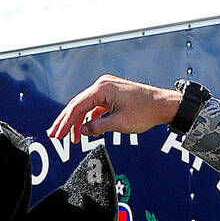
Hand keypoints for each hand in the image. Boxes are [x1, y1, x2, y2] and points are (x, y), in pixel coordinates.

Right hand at [47, 74, 179, 143]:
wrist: (164, 104)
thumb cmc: (146, 111)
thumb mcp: (119, 123)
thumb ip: (97, 127)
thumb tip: (82, 130)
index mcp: (102, 88)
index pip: (77, 106)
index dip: (65, 122)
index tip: (58, 134)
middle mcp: (103, 85)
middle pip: (78, 104)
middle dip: (66, 121)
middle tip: (55, 135)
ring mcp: (107, 88)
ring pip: (85, 106)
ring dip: (77, 121)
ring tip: (69, 136)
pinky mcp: (112, 94)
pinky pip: (95, 105)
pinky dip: (88, 117)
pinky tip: (84, 128)